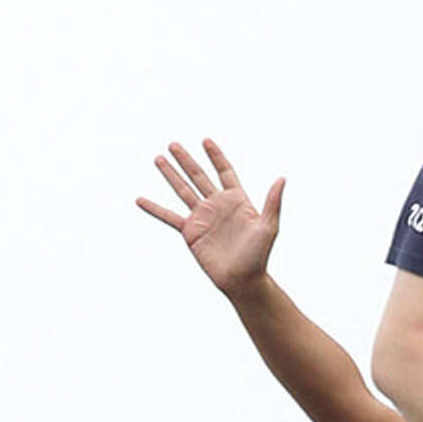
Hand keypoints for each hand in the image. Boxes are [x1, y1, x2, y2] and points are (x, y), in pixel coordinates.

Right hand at [136, 136, 281, 298]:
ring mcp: (202, 217)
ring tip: (158, 159)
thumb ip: (272, 202)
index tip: (206, 141)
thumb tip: (282, 179)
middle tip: (173, 144)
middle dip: (186, 160)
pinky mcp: (190, 232)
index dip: (215, 156)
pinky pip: (169, 217)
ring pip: (183, 190)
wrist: (243, 280)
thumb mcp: (268, 227)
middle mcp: (217, 205)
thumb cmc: (258, 256)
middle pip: (199, 176)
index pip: (224, 171)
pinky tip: (140, 199)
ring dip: (170, 174)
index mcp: (236, 200)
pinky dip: (154, 208)